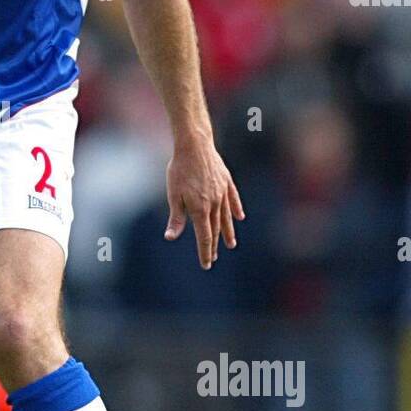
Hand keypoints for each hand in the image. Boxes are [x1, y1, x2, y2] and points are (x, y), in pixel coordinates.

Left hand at [164, 132, 244, 268]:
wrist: (195, 146)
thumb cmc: (180, 170)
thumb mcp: (173, 195)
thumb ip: (175, 218)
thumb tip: (170, 238)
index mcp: (200, 209)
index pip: (204, 237)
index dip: (205, 252)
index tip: (207, 264)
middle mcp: (214, 204)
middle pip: (215, 229)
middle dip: (214, 245)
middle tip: (214, 258)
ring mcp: (223, 193)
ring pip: (226, 217)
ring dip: (228, 232)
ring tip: (231, 244)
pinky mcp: (226, 182)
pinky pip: (233, 199)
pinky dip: (236, 209)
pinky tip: (240, 216)